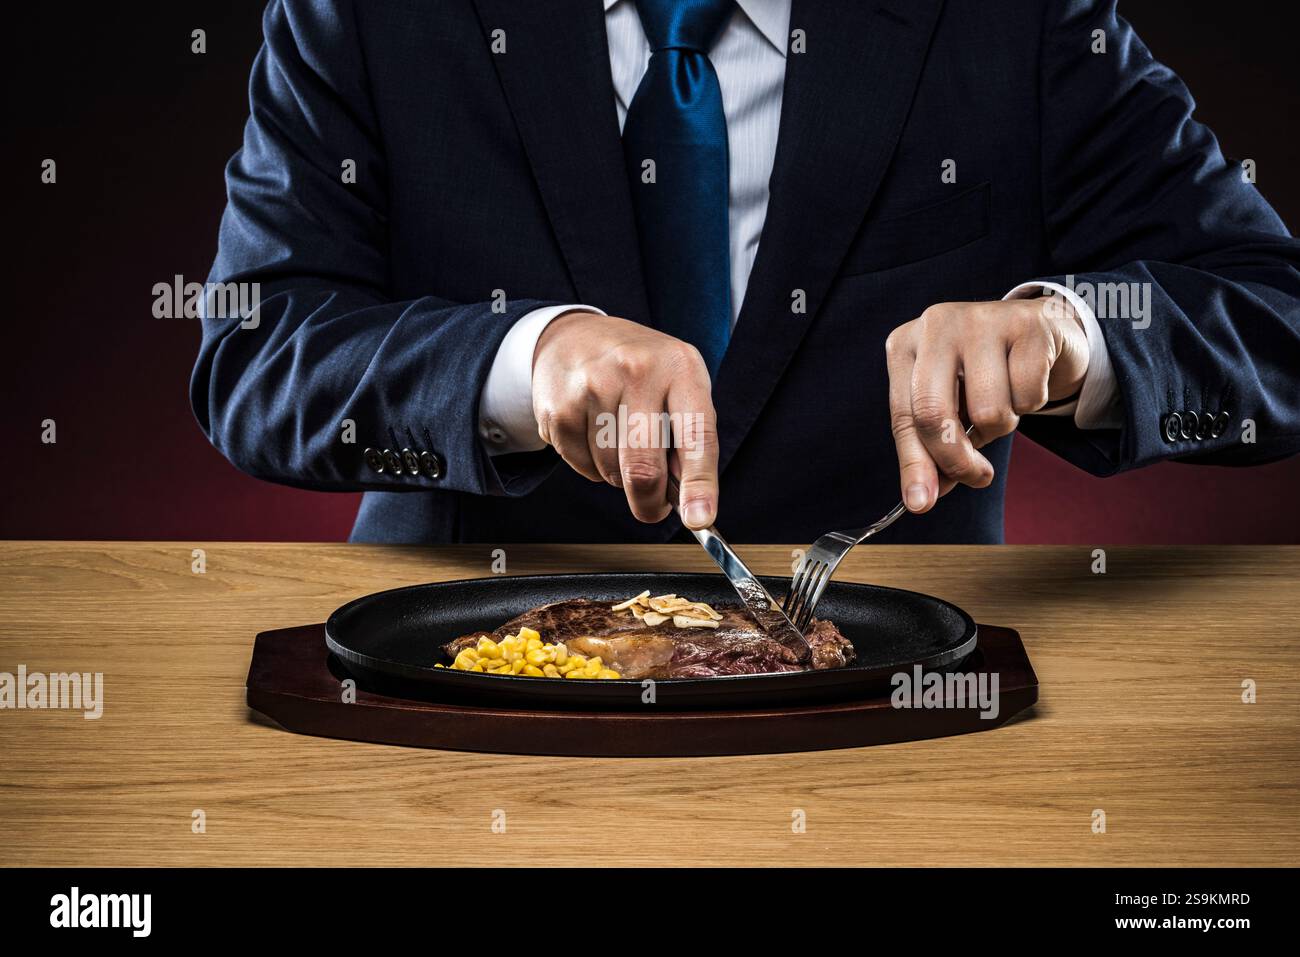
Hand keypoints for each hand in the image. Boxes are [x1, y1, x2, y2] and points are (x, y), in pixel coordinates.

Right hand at [531, 312, 719, 528]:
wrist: (574, 337)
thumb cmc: (640, 370)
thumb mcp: (679, 384)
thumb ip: (689, 436)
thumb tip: (690, 501)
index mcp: (680, 367)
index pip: (696, 435)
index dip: (700, 484)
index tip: (700, 519)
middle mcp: (636, 371)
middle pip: (643, 467)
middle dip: (650, 503)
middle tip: (654, 509)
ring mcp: (592, 387)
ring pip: (611, 473)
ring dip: (618, 477)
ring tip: (619, 442)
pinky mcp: (559, 408)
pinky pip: (581, 467)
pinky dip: (591, 466)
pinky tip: (593, 435)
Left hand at [885, 295, 1088, 512]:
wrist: (1042, 328)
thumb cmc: (985, 372)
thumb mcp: (950, 407)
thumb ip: (932, 448)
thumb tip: (922, 497)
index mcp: (906, 346)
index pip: (904, 416)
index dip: (914, 464)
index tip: (921, 502)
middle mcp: (936, 325)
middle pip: (933, 413)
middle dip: (956, 459)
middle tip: (978, 477)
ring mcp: (981, 319)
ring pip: (988, 410)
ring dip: (1002, 424)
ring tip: (1004, 402)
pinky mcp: (1027, 325)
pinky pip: (1029, 396)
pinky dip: (1032, 403)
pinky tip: (1028, 380)